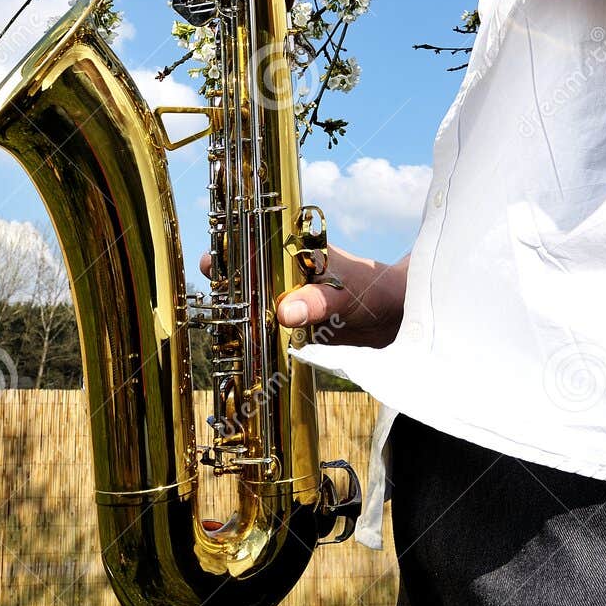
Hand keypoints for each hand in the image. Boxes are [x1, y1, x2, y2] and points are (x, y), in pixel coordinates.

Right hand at [198, 243, 408, 348]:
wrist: (396, 319)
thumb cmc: (373, 290)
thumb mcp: (346, 292)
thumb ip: (319, 300)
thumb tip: (286, 312)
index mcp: (292, 253)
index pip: (250, 246)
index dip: (227, 253)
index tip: (210, 264)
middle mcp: (282, 277)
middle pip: (242, 281)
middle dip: (225, 294)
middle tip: (213, 308)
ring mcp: (284, 305)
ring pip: (250, 311)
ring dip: (235, 323)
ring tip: (220, 338)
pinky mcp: (290, 333)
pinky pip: (265, 337)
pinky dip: (252, 346)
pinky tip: (239, 360)